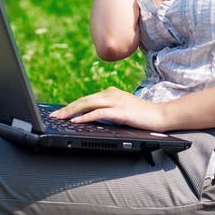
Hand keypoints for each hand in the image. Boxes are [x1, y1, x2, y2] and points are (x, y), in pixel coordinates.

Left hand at [50, 87, 169, 131]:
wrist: (160, 116)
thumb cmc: (141, 116)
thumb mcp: (120, 111)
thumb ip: (106, 111)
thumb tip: (88, 118)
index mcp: (110, 93)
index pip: (86, 99)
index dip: (71, 106)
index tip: (59, 112)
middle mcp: (111, 94)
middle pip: (84, 100)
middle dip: (67, 108)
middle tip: (54, 116)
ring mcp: (116, 101)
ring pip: (88, 104)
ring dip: (72, 112)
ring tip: (61, 118)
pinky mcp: (120, 111)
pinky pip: (99, 113)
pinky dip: (86, 117)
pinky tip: (77, 121)